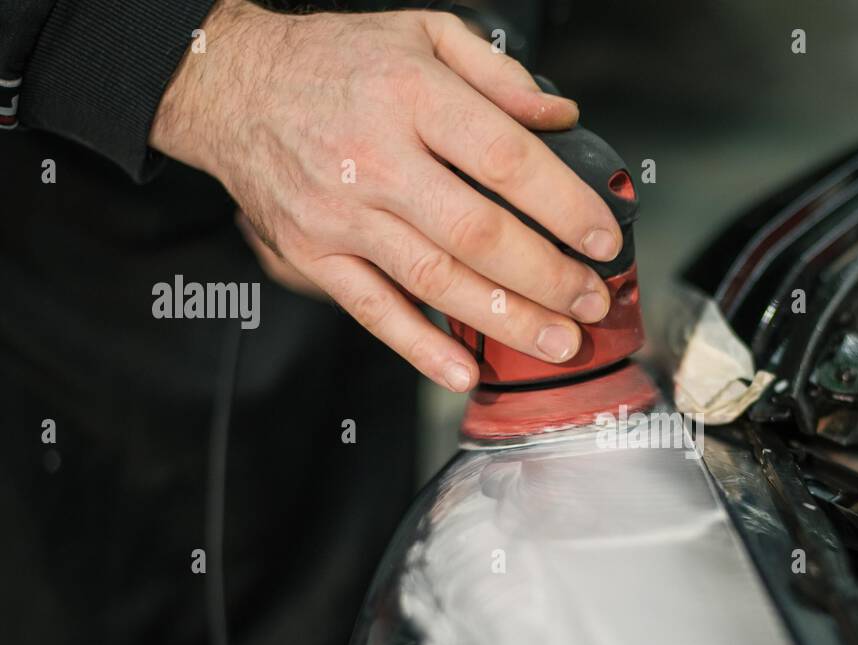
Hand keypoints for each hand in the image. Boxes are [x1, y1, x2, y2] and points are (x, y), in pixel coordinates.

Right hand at [151, 0, 621, 391]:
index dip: (563, 205)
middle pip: (477, 232)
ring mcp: (341, 214)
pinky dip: (419, 349)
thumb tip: (561, 118)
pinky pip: (372, 310)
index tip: (603, 238)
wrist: (230, 86)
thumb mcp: (421, 33)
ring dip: (505, 319)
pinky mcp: (314, 254)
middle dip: (548, 277)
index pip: (504, 159)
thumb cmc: (335, 61)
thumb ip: (498, 74)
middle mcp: (375, 158)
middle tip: (592, 301)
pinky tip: (463, 373)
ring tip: (558, 341)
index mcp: (411, 96)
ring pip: (435, 280)